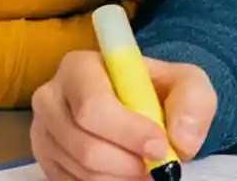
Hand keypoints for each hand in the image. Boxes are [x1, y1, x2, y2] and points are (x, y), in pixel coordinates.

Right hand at [30, 51, 216, 180]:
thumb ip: (193, 102)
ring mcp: (44, 130)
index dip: (128, 132)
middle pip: (84, 144)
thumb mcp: (186, 82)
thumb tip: (182, 140)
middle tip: (156, 166)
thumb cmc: (157, 90)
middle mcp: (51, 96)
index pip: (94, 106)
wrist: (140, 105)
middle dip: (127, 162)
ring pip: (81, 169)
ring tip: (144, 167)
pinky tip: (123, 172)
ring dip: (120, 177)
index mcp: (80, 66)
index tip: (159, 146)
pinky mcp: (45, 158)